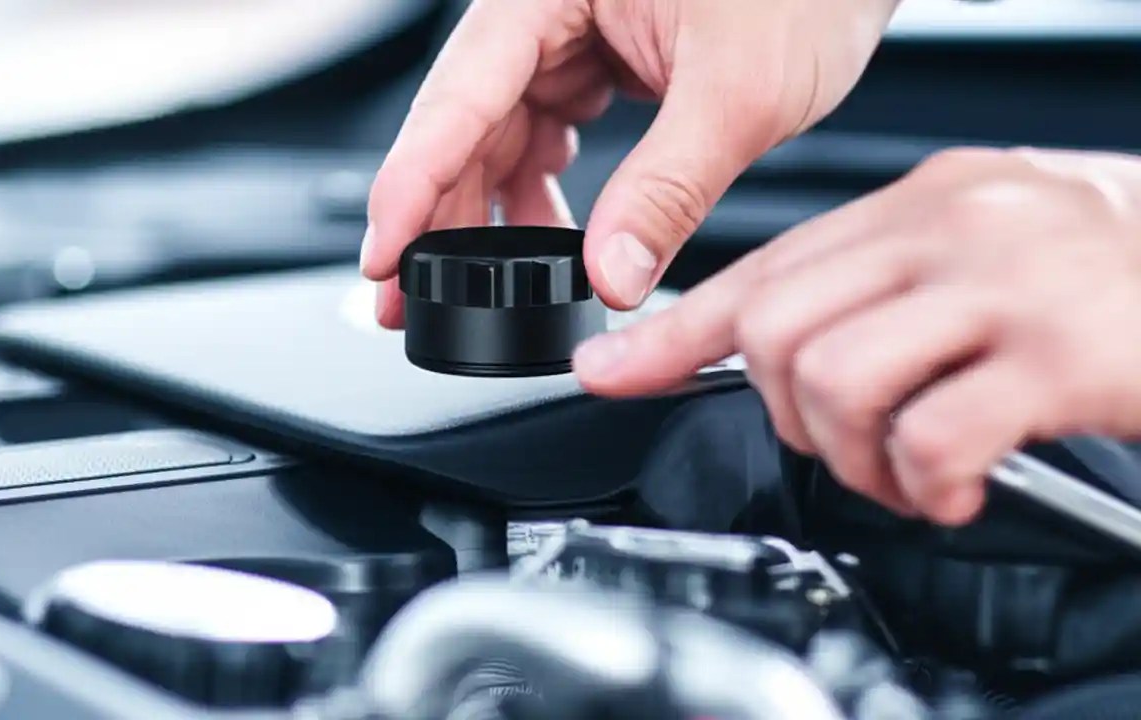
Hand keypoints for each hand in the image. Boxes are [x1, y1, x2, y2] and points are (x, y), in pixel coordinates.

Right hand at [361, 0, 899, 326]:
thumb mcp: (741, 91)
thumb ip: (667, 190)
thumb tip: (611, 276)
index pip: (459, 96)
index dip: (412, 186)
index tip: (384, 258)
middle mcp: (546, 6)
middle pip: (464, 123)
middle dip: (440, 218)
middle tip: (411, 300)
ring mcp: (569, 31)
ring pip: (499, 134)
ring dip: (490, 213)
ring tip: (488, 286)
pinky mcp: (598, 55)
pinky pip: (544, 130)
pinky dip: (540, 191)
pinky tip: (549, 239)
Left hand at [575, 147, 1140, 523]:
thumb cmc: (1105, 279)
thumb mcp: (979, 253)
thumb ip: (880, 290)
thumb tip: (780, 349)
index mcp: (919, 205)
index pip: (761, 268)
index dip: (671, 335)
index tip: (609, 373)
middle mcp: (949, 230)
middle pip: (774, 331)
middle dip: (788, 418)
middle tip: (845, 446)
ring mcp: (1001, 286)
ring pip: (832, 381)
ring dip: (853, 460)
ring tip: (904, 473)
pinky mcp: (1056, 354)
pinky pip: (929, 435)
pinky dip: (923, 487)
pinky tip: (954, 488)